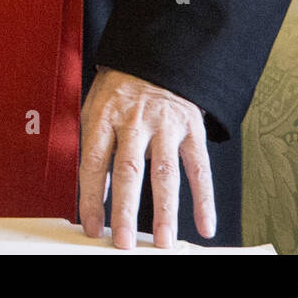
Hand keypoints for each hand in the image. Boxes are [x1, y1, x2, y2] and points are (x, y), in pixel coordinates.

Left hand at [79, 66, 215, 249]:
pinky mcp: (191, 127)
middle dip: (126, 210)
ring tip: (164, 242)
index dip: (91, 197)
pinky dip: (205, 198)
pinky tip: (205, 224)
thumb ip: (97, 149)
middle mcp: (135, 120)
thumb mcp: (98, 108)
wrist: (155, 55)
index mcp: (106, 115)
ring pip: (165, 172)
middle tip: (124, 242)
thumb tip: (96, 197)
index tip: (92, 228)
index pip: (94, 162)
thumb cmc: (121, 90)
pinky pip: (199, 166)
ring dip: (165, 211)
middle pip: (129, 170)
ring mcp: (165, 124)